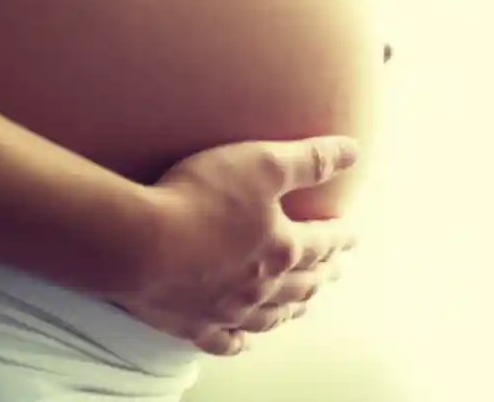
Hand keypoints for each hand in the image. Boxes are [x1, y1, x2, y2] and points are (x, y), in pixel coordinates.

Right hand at [107, 135, 359, 355]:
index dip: (339, 237)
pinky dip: (240, 340)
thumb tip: (355, 152)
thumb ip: (310, 159)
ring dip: (291, 308)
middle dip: (321, 274)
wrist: (138, 243)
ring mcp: (227, 310)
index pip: (322, 243)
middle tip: (334, 271)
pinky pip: (224, 341)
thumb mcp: (262, 162)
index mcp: (282, 248)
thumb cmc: (200, 196)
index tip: (351, 236)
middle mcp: (261, 286)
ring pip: (271, 315)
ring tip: (303, 305)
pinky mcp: (192, 324)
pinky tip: (245, 340)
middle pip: (301, 283)